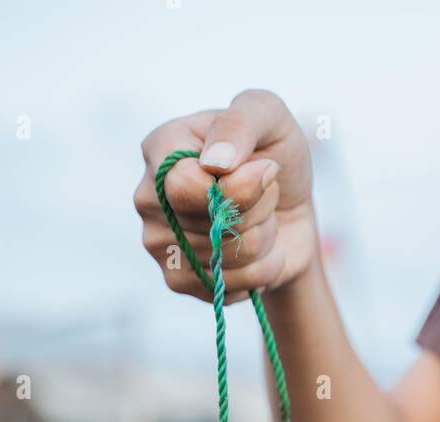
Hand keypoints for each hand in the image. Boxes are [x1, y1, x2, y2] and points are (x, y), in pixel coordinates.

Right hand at [134, 90, 316, 303]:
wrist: (290, 212)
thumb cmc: (275, 156)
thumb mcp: (268, 117)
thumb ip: (241, 123)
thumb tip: (215, 163)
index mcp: (162, 147)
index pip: (184, 184)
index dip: (236, 189)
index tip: (267, 170)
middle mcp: (149, 196)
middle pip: (210, 223)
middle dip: (258, 211)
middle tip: (265, 194)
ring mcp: (157, 242)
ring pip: (223, 258)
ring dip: (263, 241)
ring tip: (262, 221)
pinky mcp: (177, 279)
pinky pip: (224, 287)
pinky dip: (258, 271)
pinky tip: (257, 251)